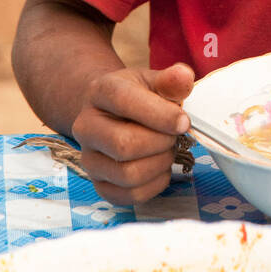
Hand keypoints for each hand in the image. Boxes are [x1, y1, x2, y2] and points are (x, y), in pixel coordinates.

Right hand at [72, 62, 194, 204]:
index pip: (125, 102)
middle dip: (161, 142)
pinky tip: (159, 166)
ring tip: (167, 148)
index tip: (184, 121)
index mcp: (100, 92)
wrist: (113, 114)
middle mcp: (86, 126)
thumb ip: (170, 80)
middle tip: (174, 135)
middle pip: (124, 145)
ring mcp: (89, 159)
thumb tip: (184, 76)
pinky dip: (155, 184)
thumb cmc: (138, 96)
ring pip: (128, 175)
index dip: (160, 115)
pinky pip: (130, 196)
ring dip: (160, 163)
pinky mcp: (99, 184)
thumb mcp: (153, 80)